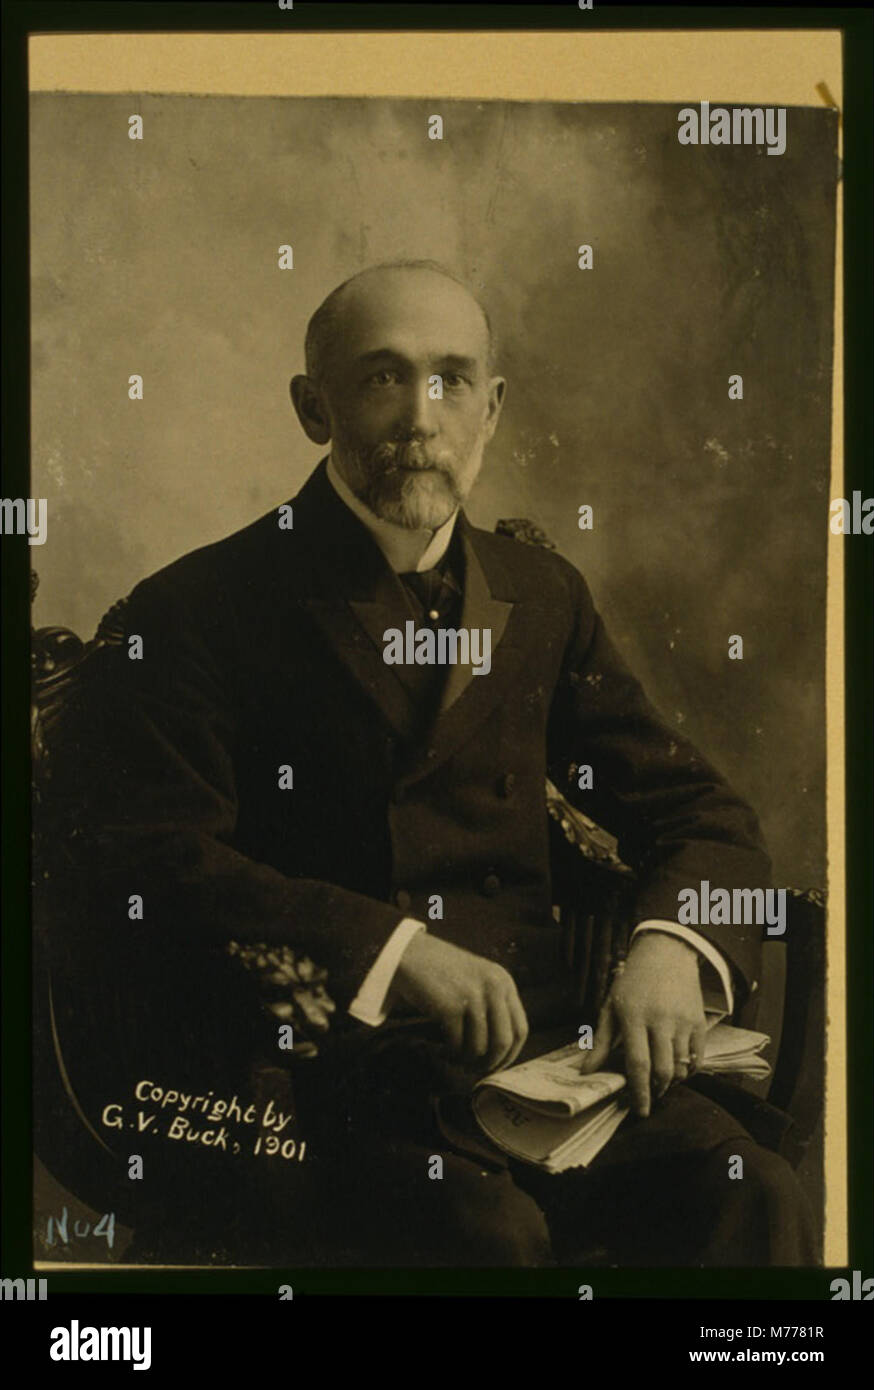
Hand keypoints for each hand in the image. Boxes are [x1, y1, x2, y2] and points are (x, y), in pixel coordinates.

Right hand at [390, 933, 528, 1073]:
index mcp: (504, 983)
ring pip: (480, 1048)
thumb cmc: (443, 974)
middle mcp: (493, 988)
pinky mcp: (450, 1007)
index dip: (510, 1055)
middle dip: (490, 1064)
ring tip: (453, 1059)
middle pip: (503, 1043)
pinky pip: (457, 1045)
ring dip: (466, 1061)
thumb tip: (500, 1053)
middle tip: (475, 1071)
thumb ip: (494, 1006)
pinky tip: (440, 1051)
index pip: (520, 1029)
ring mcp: (472, 996)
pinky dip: (450, 1055)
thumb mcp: (478, 981)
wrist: (410, 955)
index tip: (496, 1067)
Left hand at [578, 933, 707, 1117]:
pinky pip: (698, 1059)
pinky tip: (678, 1070)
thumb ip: (602, 1043)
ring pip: (681, 1067)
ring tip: (660, 1081)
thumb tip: (587, 1073)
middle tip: (648, 1096)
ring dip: (671, 1082)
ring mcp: (682, 1021)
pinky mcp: (699, 1022)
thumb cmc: (633, 983)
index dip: (638, 1092)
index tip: (639, 1111)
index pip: (638, 1063)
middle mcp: (660, 1020)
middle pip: (663, 1071)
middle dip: (655, 1091)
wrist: (666, 955)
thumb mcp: (611, 1007)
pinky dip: (689, 1071)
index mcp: (634, 1016)